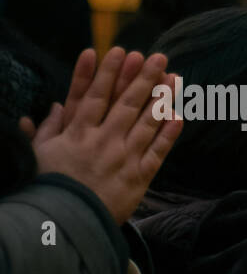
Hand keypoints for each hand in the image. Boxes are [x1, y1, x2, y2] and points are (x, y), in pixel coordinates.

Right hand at [23, 47, 181, 223]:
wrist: (67, 223)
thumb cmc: (50, 189)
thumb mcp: (39, 155)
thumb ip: (47, 129)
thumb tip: (53, 107)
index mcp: (77, 133)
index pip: (94, 95)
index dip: (106, 72)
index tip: (118, 51)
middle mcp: (103, 141)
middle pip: (126, 103)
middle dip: (142, 77)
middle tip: (156, 56)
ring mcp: (123, 158)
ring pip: (146, 122)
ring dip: (161, 99)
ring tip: (174, 78)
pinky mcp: (139, 177)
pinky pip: (157, 152)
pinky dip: (169, 134)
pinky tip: (179, 116)